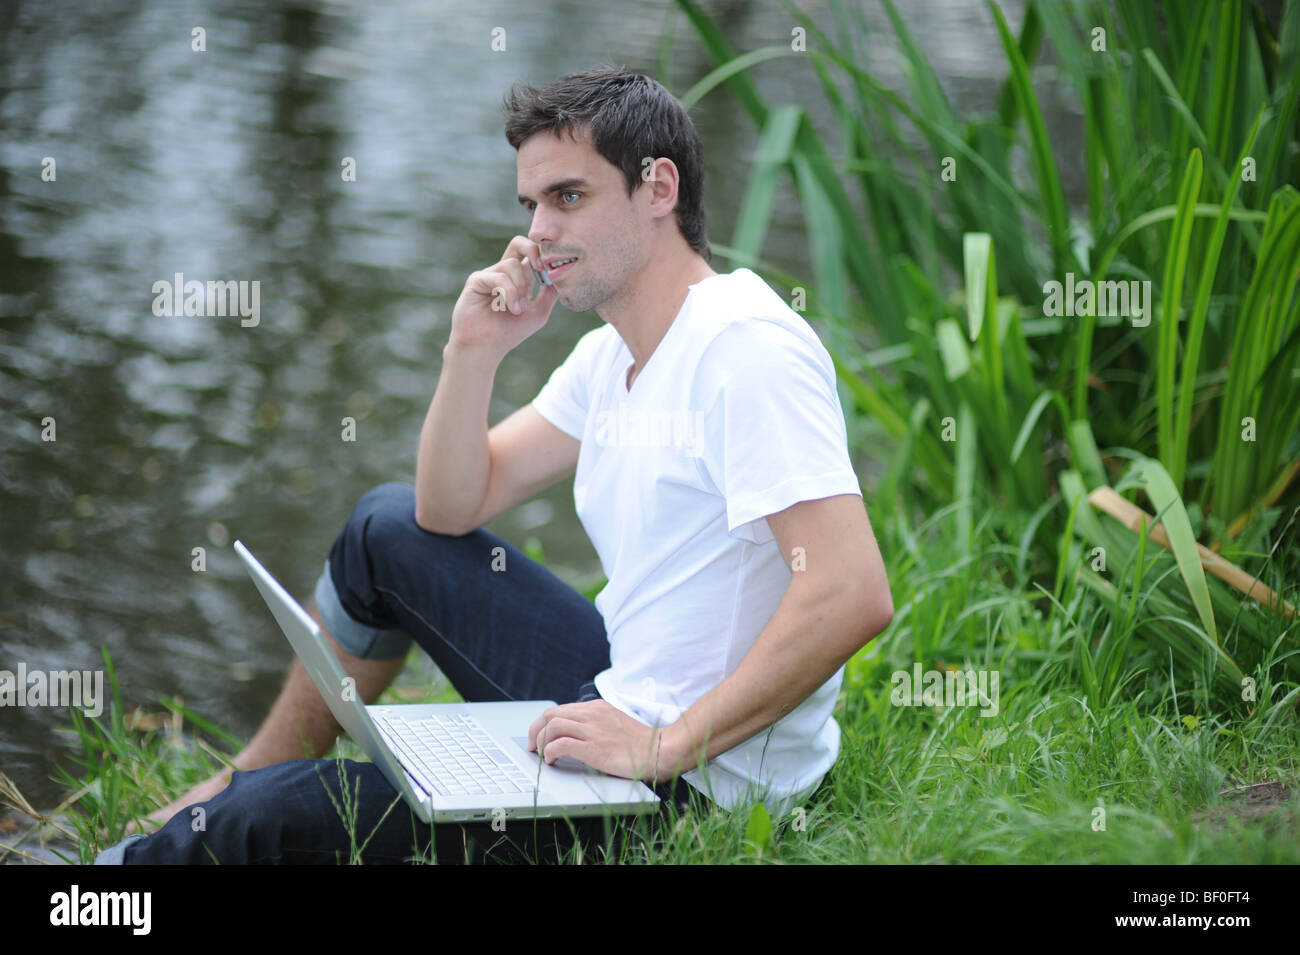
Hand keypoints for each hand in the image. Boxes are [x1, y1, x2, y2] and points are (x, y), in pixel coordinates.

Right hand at [447, 235, 559, 359]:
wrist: (485, 348)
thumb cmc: (509, 332)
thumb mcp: (538, 312)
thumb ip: (550, 293)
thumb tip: (563, 274)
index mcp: (518, 278)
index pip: (531, 253)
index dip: (543, 254)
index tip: (553, 268)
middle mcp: (503, 272)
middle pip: (518, 243)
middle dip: (533, 250)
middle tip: (541, 267)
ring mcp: (489, 274)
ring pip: (512, 264)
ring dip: (521, 288)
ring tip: (519, 310)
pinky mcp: (476, 280)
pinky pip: (498, 276)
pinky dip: (509, 292)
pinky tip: (512, 309)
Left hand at [527, 700, 667, 782]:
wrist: (661, 749)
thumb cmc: (642, 743)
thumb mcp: (616, 724)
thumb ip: (598, 724)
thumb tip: (579, 735)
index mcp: (597, 707)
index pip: (560, 709)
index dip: (544, 723)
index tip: (540, 735)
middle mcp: (592, 715)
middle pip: (550, 714)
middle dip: (535, 730)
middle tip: (532, 746)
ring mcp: (592, 730)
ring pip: (552, 727)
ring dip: (540, 742)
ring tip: (540, 755)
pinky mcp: (593, 747)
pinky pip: (561, 744)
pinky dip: (550, 752)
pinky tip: (552, 761)